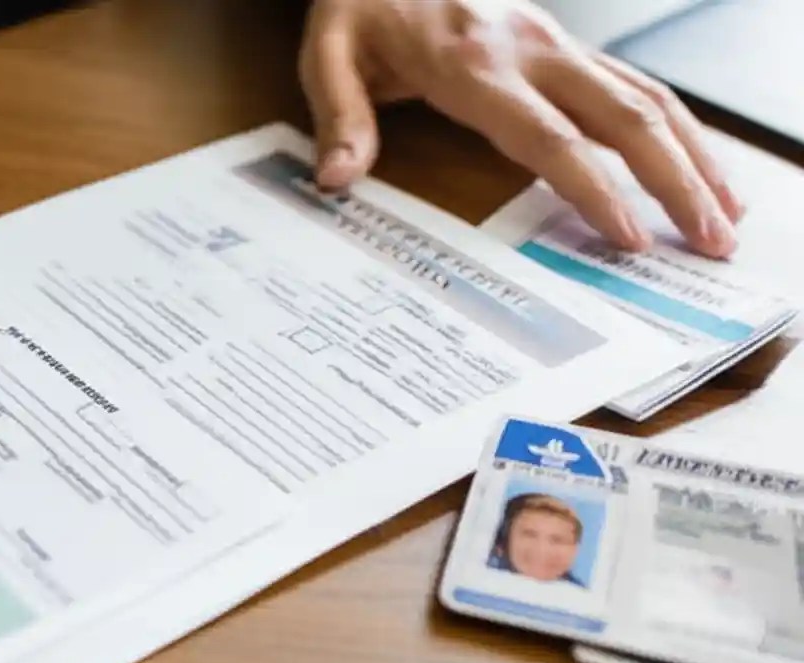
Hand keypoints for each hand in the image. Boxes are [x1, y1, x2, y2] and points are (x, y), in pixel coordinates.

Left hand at [298, 0, 742, 257]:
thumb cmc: (362, 3)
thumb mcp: (328, 53)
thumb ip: (339, 117)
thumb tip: (337, 178)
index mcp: (473, 63)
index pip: (549, 136)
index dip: (592, 189)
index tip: (626, 238)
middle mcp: (531, 50)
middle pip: (624, 116)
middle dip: (676, 182)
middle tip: (710, 244)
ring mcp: (557, 43)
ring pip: (648, 97)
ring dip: (696, 155)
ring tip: (729, 214)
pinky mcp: (566, 44)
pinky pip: (637, 85)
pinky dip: (679, 128)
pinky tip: (700, 164)